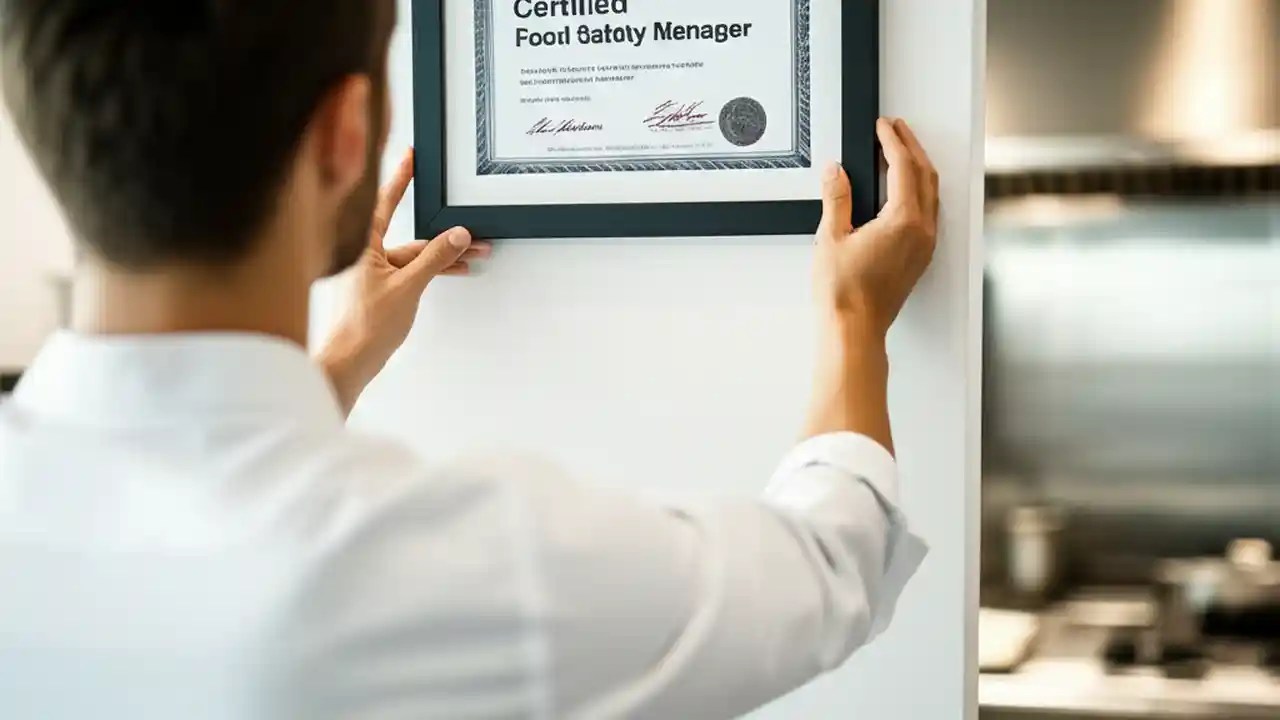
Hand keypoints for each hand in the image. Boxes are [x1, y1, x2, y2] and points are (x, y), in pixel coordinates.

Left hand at [320, 148, 491, 414]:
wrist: (350, 361)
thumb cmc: (365, 327)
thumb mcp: (408, 287)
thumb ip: (435, 259)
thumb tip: (458, 235)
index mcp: (362, 245)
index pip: (383, 203)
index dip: (400, 179)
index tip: (412, 157)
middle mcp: (366, 254)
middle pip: (410, 236)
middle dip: (443, 235)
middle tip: (471, 229)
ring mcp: (374, 273)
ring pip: (414, 256)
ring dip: (443, 257)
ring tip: (474, 255)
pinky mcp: (381, 289)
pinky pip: (411, 271)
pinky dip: (431, 271)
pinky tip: (454, 271)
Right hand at [803, 118, 937, 452]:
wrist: (855, 330)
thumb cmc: (844, 294)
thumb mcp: (831, 237)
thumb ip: (837, 198)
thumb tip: (836, 172)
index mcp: (903, 221)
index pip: (903, 167)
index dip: (892, 141)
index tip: (883, 126)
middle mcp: (922, 231)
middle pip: (925, 175)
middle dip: (911, 147)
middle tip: (896, 129)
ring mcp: (925, 245)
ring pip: (931, 193)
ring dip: (918, 168)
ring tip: (902, 152)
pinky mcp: (920, 257)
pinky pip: (929, 212)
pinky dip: (919, 191)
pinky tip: (905, 191)